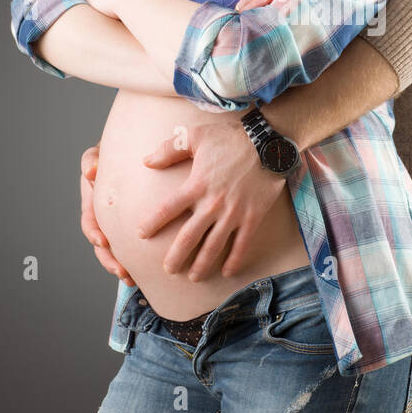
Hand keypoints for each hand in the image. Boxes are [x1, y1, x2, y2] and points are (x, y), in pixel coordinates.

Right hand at [79, 143, 136, 286]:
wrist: (137, 155)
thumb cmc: (115, 152)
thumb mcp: (100, 153)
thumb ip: (92, 160)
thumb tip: (90, 172)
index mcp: (93, 202)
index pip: (89, 221)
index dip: (94, 233)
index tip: (103, 242)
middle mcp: (103, 217)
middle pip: (102, 245)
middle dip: (109, 260)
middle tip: (122, 271)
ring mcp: (116, 224)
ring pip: (115, 251)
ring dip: (120, 266)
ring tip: (131, 279)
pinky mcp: (133, 228)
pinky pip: (133, 248)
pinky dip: (137, 261)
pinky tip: (145, 273)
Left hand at [137, 119, 290, 277]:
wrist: (269, 143)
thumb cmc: (231, 138)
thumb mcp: (196, 135)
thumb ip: (169, 149)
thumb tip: (146, 161)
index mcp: (196, 185)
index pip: (167, 209)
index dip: (153, 223)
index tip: (142, 234)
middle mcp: (212, 204)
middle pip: (188, 236)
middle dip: (176, 256)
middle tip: (168, 269)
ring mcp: (233, 213)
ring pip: (213, 246)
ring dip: (202, 264)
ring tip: (193, 277)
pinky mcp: (253, 217)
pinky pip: (242, 244)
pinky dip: (235, 260)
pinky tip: (227, 272)